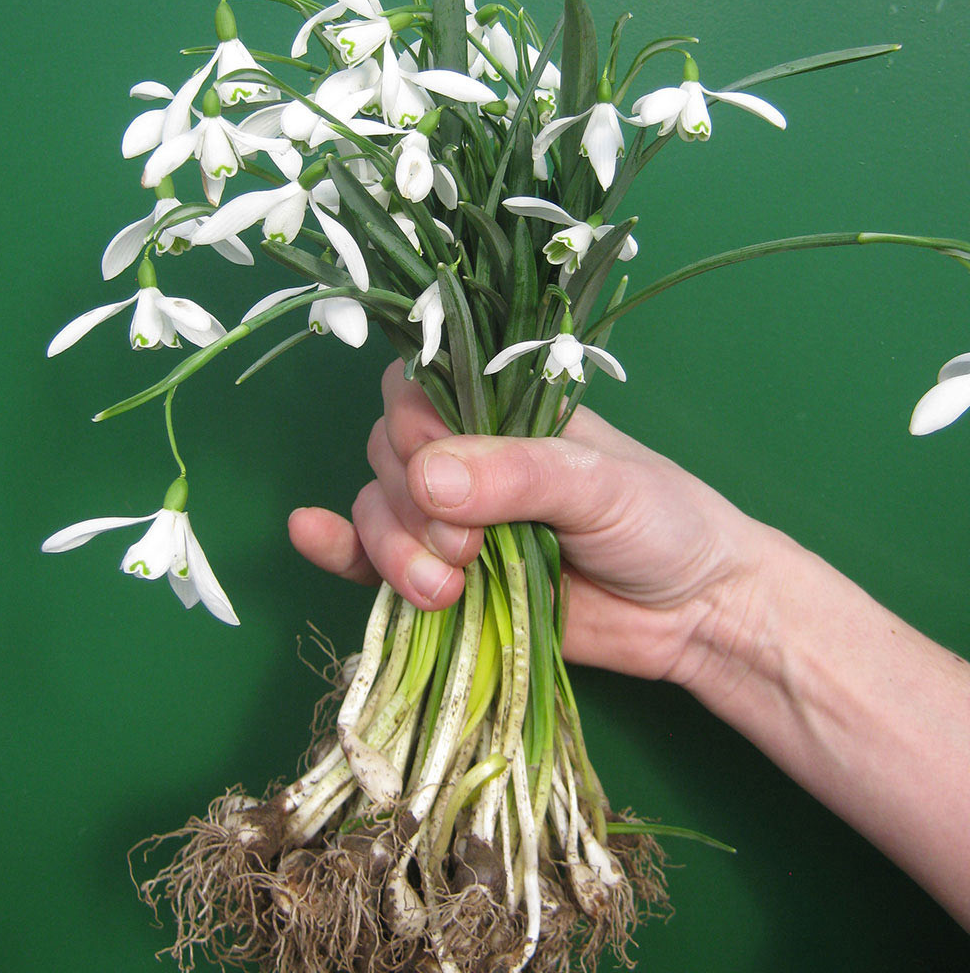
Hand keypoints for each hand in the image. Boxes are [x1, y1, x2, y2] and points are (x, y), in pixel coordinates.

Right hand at [289, 361, 767, 681]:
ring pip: (377, 509)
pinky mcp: (447, 581)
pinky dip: (338, 551)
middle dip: (412, 505)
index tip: (445, 475)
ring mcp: (453, 521)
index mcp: (505, 412)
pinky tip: (311, 537)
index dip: (415, 428)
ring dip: (390, 548)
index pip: (420, 389)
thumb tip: (426, 477)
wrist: (693, 614)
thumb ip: (518, 475)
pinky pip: (370, 560)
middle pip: (387, 453)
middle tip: (468, 548)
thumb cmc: (663, 525)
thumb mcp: (601, 485)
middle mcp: (469, 459)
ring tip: (444, 589)